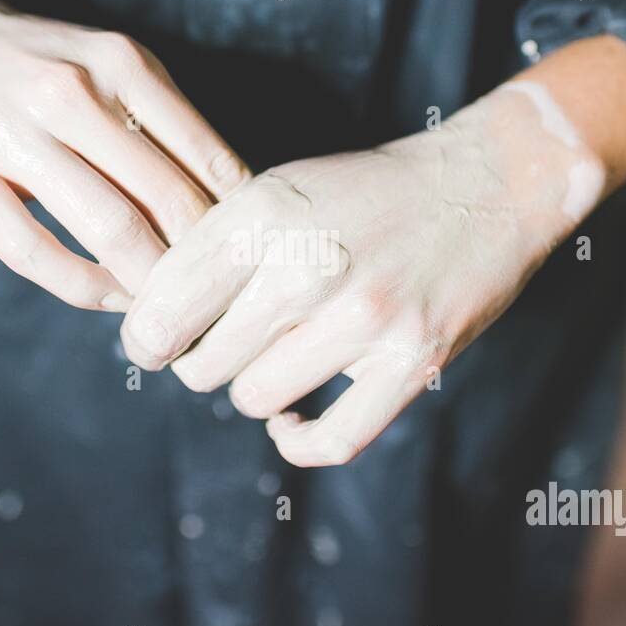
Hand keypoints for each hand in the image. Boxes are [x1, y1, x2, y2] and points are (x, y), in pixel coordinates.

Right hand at [0, 0, 248, 309]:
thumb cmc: (31, 59)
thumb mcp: (104, 61)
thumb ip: (161, 118)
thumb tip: (232, 197)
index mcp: (118, 61)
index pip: (204, 156)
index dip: (237, 218)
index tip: (252, 257)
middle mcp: (68, 91)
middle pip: (164, 198)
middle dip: (201, 260)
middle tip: (220, 298)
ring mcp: (8, 132)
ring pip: (108, 228)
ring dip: (149, 282)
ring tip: (173, 310)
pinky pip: (35, 251)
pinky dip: (84, 287)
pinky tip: (111, 298)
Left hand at [119, 83, 607, 465]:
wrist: (485, 183)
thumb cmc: (367, 193)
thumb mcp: (278, 191)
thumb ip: (212, 249)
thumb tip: (140, 316)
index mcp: (263, 215)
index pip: (162, 308)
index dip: (146, 339)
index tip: (158, 344)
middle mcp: (307, 265)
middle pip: (203, 362)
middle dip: (202, 362)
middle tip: (226, 346)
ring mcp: (364, 317)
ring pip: (256, 398)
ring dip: (255, 391)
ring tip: (272, 362)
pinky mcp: (412, 361)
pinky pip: (330, 440)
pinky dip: (297, 442)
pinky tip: (292, 421)